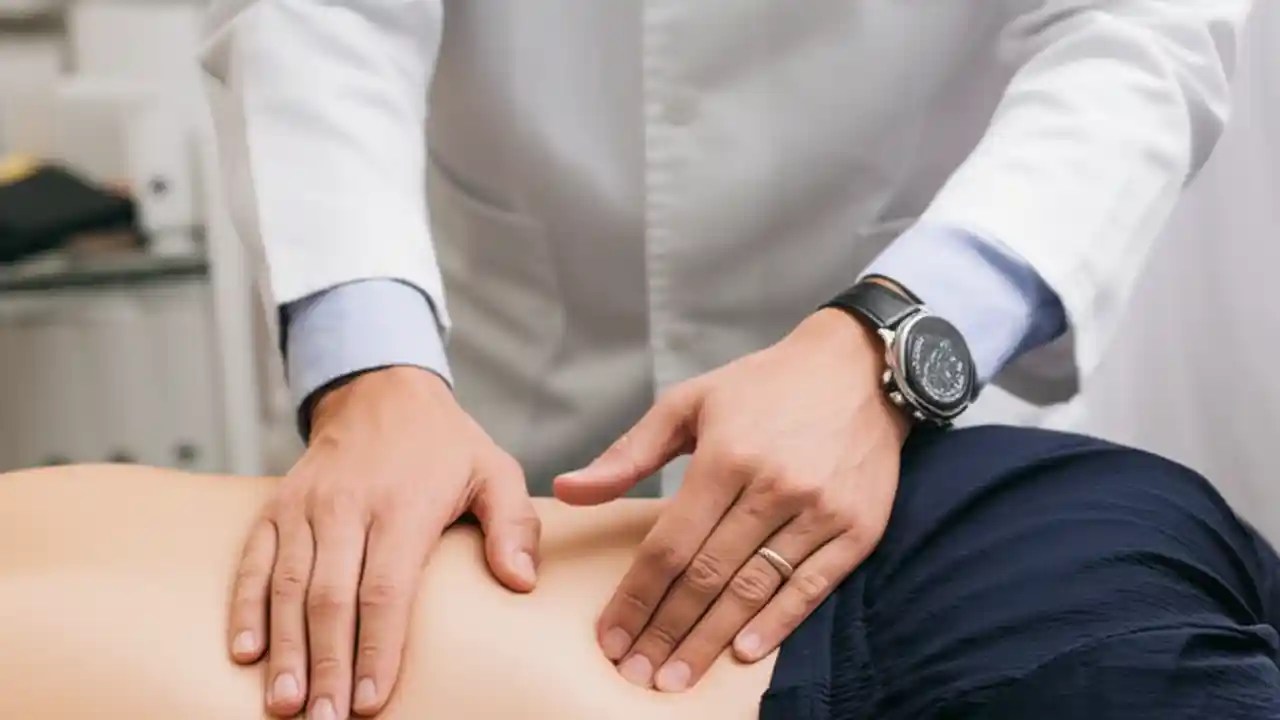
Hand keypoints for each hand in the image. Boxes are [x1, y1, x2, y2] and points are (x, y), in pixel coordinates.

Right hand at [227, 367, 539, 717]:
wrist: (381, 390)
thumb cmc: (445, 444)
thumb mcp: (495, 470)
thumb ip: (513, 524)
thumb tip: (521, 581)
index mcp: (403, 504)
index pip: (385, 588)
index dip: (376, 647)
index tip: (371, 700)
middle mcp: (346, 506)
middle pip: (330, 597)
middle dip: (326, 665)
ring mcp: (305, 506)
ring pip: (285, 585)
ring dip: (284, 650)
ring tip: (284, 705)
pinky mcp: (277, 507)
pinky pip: (253, 561)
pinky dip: (245, 608)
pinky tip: (244, 654)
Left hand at [554, 308, 909, 691]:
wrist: (859, 368)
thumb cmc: (764, 386)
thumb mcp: (690, 402)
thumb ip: (628, 453)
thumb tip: (567, 491)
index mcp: (726, 457)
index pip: (670, 545)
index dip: (636, 598)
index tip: (611, 638)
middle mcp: (774, 487)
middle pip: (708, 577)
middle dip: (666, 632)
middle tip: (637, 676)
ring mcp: (820, 511)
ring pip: (755, 590)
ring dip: (711, 641)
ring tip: (675, 678)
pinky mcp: (859, 528)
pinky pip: (812, 588)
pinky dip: (777, 625)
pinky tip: (743, 654)